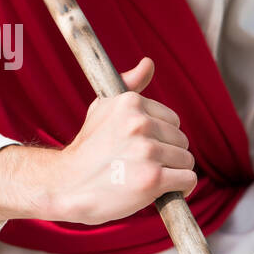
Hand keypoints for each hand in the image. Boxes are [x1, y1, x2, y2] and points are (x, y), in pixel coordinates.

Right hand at [45, 57, 196, 225]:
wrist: (66, 185)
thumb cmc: (87, 149)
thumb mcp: (102, 109)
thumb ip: (129, 86)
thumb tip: (149, 63)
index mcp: (130, 103)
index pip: (172, 120)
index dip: (159, 138)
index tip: (140, 148)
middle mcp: (139, 123)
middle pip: (181, 140)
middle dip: (167, 155)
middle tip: (140, 165)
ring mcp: (147, 150)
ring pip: (186, 160)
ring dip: (172, 172)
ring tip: (144, 177)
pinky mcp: (153, 178)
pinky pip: (187, 180)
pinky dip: (179, 189)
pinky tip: (159, 190)